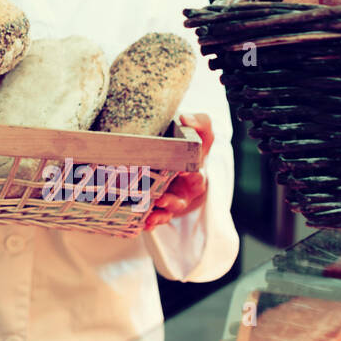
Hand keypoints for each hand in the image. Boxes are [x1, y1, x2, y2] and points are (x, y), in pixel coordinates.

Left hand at [143, 113, 213, 231]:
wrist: (176, 155)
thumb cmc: (188, 144)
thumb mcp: (199, 132)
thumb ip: (199, 123)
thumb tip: (186, 117)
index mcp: (195, 173)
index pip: (197, 176)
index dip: (192, 176)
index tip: (183, 172)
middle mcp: (184, 190)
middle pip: (181, 200)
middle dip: (172, 201)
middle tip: (161, 198)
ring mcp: (170, 200)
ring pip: (167, 212)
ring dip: (159, 214)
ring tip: (149, 215)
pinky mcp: (157, 206)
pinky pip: (154, 217)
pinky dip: (149, 222)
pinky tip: (141, 224)